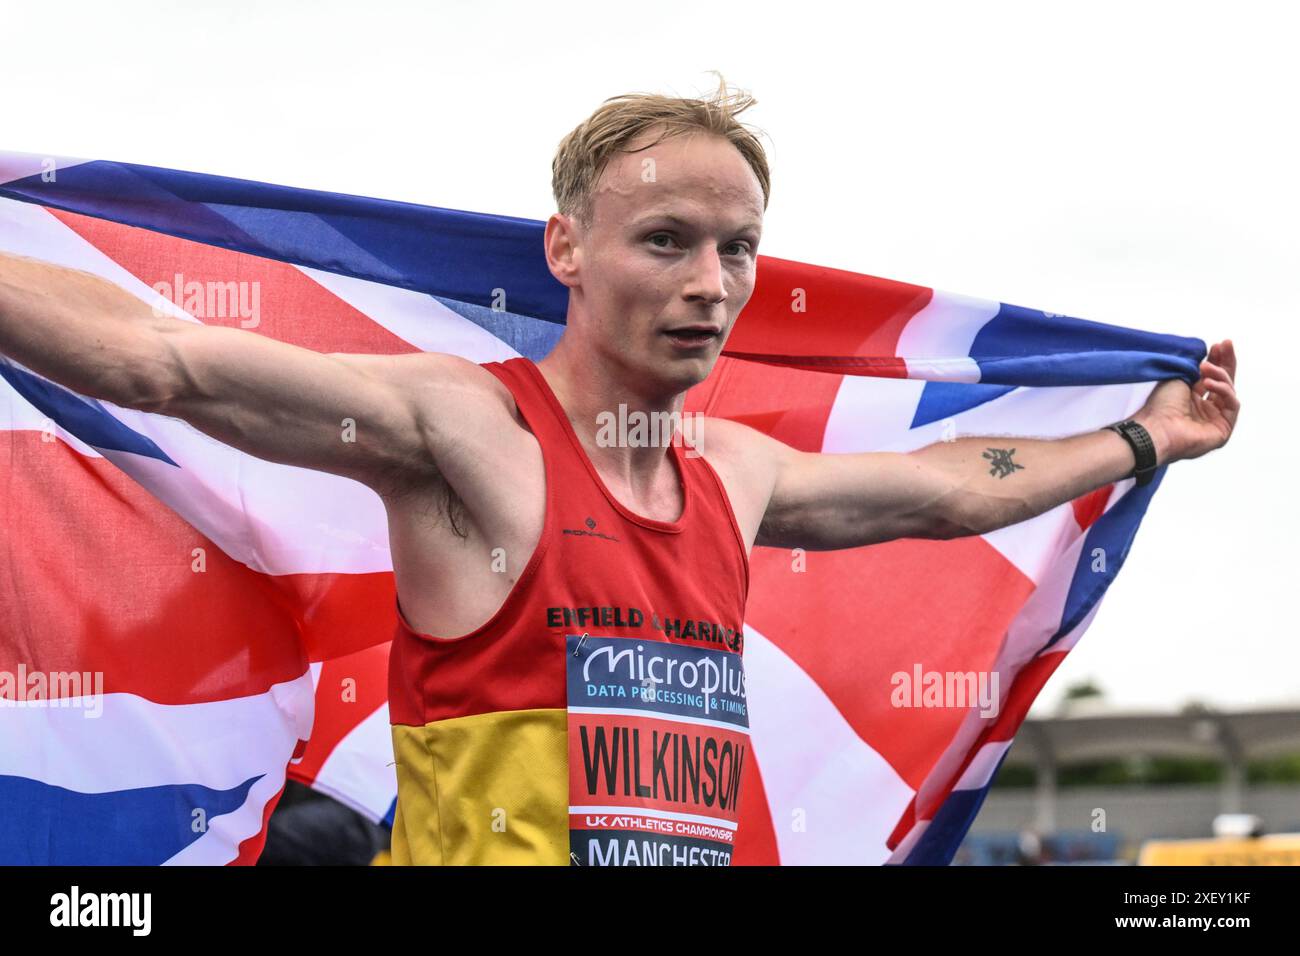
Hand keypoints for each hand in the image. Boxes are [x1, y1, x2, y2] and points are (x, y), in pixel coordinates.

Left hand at [1134, 339, 1238, 463]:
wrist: (1155, 428)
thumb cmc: (1159, 406)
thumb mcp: (1179, 379)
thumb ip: (1195, 368)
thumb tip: (1207, 355)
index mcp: (1192, 399)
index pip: (1211, 377)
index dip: (1217, 360)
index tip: (1219, 344)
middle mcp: (1204, 410)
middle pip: (1224, 382)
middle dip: (1226, 362)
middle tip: (1226, 344)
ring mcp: (1215, 420)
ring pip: (1229, 391)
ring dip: (1220, 375)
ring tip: (1205, 367)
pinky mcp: (1223, 430)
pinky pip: (1232, 404)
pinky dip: (1223, 390)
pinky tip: (1208, 383)